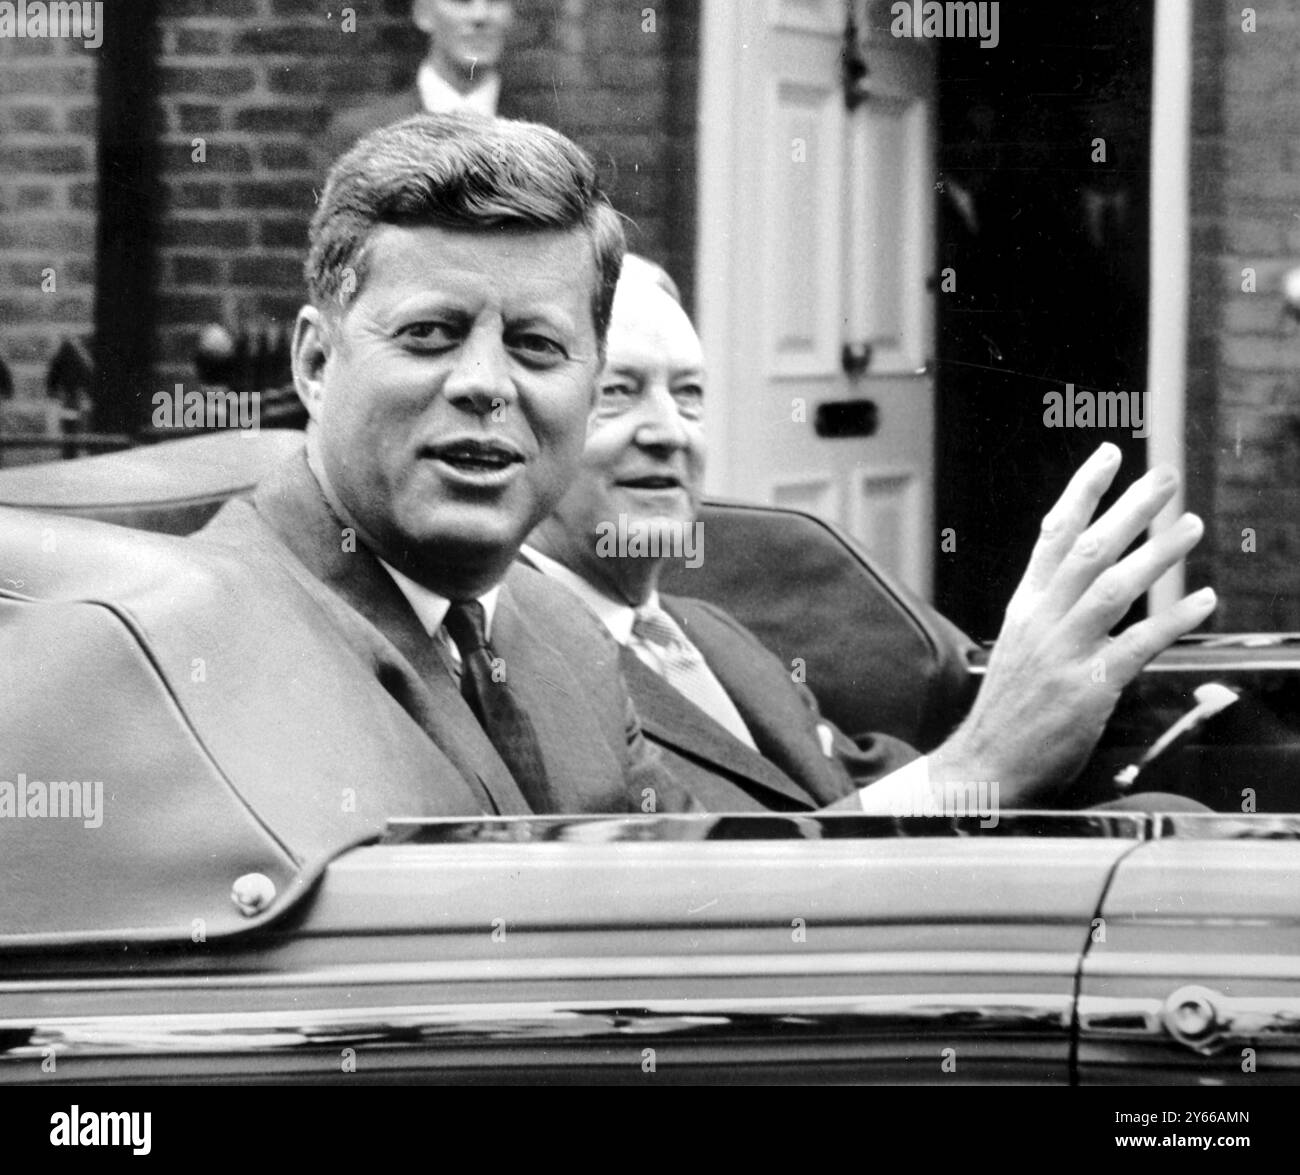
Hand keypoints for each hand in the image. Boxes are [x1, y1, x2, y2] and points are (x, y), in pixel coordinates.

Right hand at [929, 443, 1215, 805]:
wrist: (982, 766)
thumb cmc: (1009, 710)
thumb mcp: (1020, 647)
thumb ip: (1052, 612)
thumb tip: (1091, 579)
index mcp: (1024, 607)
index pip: (1052, 536)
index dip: (1081, 492)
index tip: (1107, 455)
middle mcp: (1041, 621)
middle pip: (1088, 550)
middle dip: (1129, 508)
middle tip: (1164, 477)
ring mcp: (1062, 653)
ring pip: (1111, 588)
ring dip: (1156, 554)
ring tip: (1190, 525)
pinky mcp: (1086, 689)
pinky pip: (1136, 645)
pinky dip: (1172, 621)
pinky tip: (1202, 600)